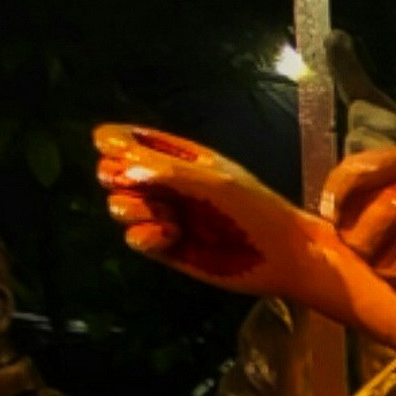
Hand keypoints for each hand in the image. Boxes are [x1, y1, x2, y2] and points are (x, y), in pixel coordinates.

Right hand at [95, 126, 339, 306]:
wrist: (283, 256)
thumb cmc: (257, 209)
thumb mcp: (214, 182)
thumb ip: (167, 171)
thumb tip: (119, 167)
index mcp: (178, 156)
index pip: (128, 140)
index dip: (114, 142)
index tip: (118, 151)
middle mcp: (166, 184)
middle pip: (111, 172)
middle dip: (116, 177)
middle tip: (140, 186)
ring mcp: (163, 215)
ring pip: (119, 205)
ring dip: (134, 209)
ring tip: (169, 218)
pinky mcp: (165, 247)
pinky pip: (133, 238)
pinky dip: (143, 236)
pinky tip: (170, 237)